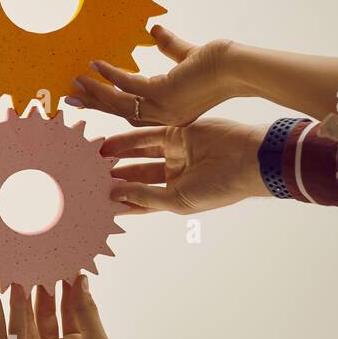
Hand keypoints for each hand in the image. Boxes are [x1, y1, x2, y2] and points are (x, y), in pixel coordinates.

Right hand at [7, 276, 113, 338]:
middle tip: (44, 264)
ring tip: (29, 270)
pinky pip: (18, 329)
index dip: (69, 288)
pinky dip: (16, 309)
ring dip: (30, 295)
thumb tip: (82, 280)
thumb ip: (87, 310)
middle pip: (49, 311)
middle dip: (47, 288)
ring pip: (31, 317)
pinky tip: (17, 288)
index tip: (65, 266)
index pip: (71, 309)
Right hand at [69, 26, 236, 126]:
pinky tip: (96, 64)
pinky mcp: (163, 94)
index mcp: (170, 112)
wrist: (239, 67)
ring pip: (119, 103)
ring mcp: (162, 107)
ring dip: (96, 92)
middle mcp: (164, 115)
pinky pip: (128, 85)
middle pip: (120, 112)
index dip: (109, 104)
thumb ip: (170, 46)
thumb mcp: (188, 55)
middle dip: (94, 103)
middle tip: (70, 97)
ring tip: (76, 80)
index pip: (132, 111)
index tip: (89, 97)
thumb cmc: (221, 63)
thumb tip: (153, 30)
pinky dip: (110, 74)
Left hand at [105, 118, 270, 214]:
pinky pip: (144, 137)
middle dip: (113, 177)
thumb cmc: (219, 188)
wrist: (250, 158)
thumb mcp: (178, 200)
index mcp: (175, 196)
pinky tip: (106, 145)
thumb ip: (145, 197)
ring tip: (91, 161)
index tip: (94, 205)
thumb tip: (114, 196)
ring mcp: (174, 153)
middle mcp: (172, 175)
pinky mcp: (176, 133)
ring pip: (137, 155)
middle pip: (135, 177)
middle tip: (87, 178)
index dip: (119, 203)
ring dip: (115, 157)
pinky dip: (125, 140)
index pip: (140, 201)